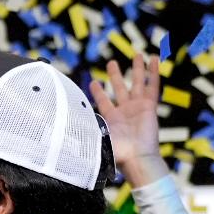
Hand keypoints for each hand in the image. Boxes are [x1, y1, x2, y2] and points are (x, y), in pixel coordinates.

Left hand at [89, 53, 165, 187]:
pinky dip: (153, 73)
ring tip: (137, 55)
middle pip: (120, 88)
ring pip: (137, 83)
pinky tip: (153, 60)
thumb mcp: (95, 139)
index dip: (98, 91)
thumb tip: (60, 133)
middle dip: (115, 75)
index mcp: (111, 119)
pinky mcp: (149, 106)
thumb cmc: (117, 153)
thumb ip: (82, 132)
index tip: (93, 82)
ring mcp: (138, 107)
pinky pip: (152, 86)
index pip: (103, 101)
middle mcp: (125, 111)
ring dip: (137, 69)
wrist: (136, 158)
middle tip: (111, 63)